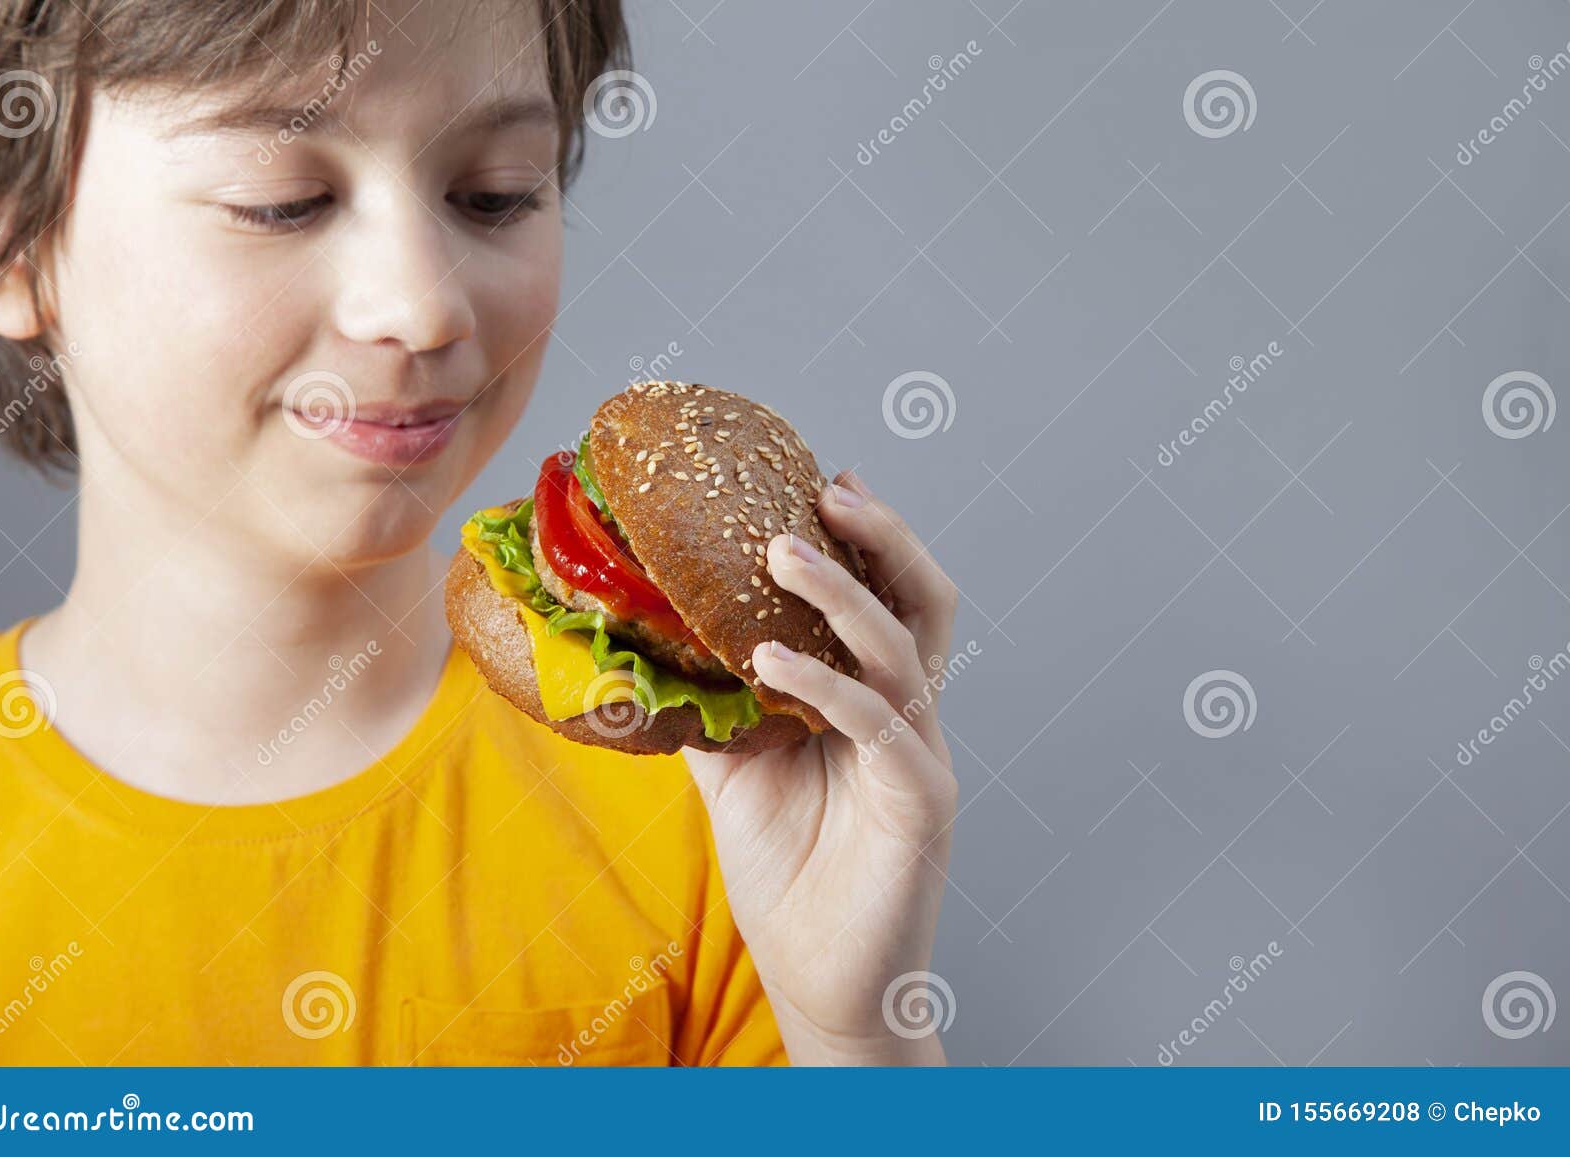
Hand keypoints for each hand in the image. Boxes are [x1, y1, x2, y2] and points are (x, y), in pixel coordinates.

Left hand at [682, 470, 959, 1065]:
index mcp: (873, 702)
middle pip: (921, 602)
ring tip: (783, 553)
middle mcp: (908, 717)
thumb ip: (715, 708)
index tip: (821, 482)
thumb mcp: (736, 771)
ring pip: (904, 649)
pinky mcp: (920, 801)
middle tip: (829, 491)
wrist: (820, 979)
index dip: (865, 542)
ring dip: (844, 594)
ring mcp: (921, 756)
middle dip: (883, 539)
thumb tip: (656, 646)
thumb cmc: (788, 874)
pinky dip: (826, 684)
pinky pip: (880, 724)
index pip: (885, 602)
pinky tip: (768, 661)